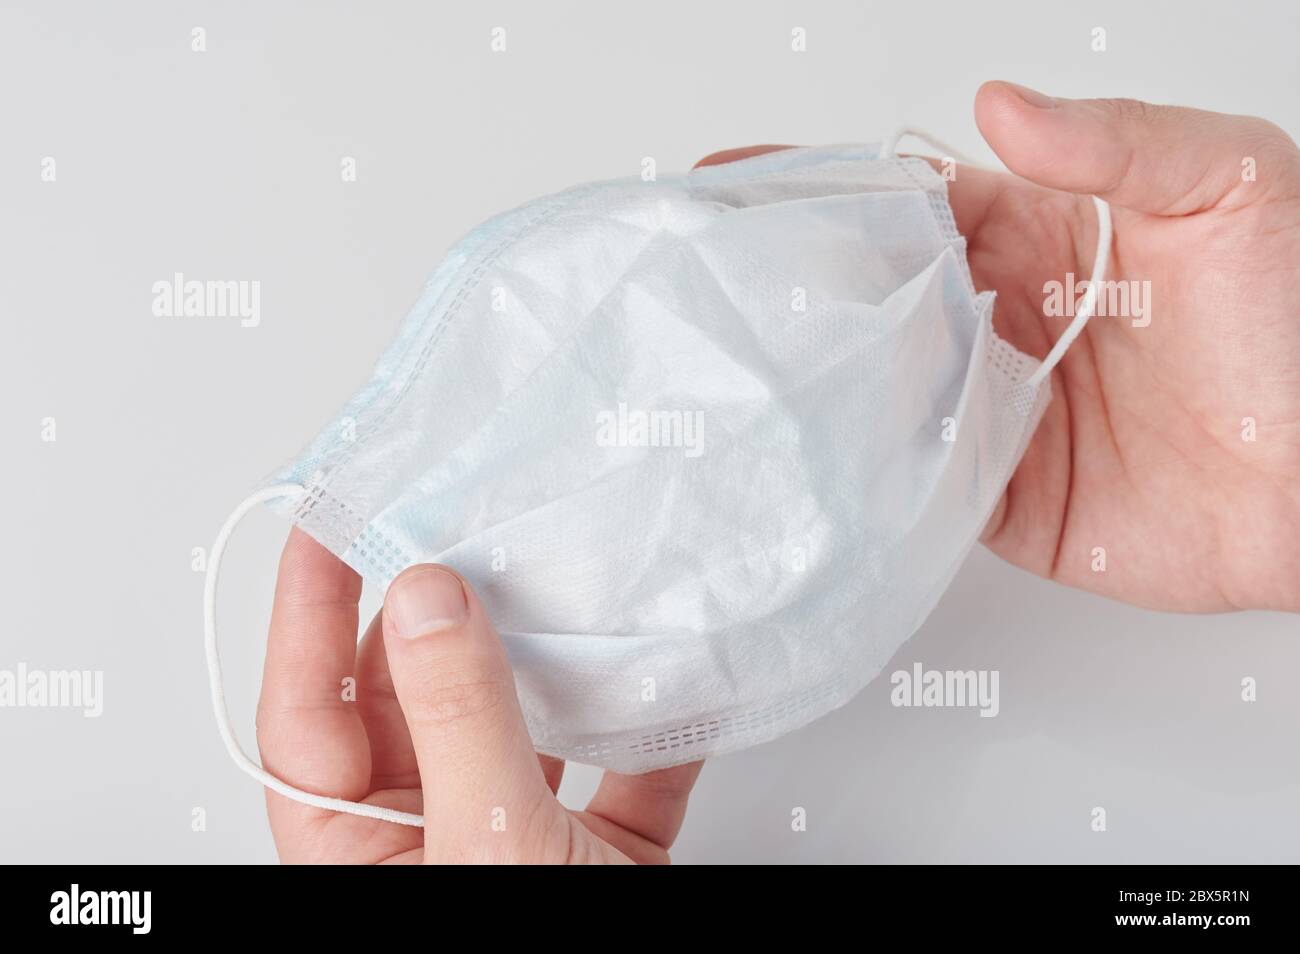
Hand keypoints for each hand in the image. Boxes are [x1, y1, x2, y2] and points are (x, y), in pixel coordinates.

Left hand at [256, 529, 701, 862]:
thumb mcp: (485, 845)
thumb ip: (457, 721)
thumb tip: (426, 601)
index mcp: (359, 849)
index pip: (309, 706)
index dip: (308, 606)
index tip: (330, 520)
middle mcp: (433, 834)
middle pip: (419, 695)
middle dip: (443, 611)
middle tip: (462, 523)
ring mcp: (520, 837)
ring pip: (522, 717)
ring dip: (551, 652)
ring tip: (558, 572)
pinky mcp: (602, 847)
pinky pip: (622, 761)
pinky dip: (653, 718)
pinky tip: (670, 666)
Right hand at [698, 82, 1299, 612]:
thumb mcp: (1229, 186)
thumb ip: (1115, 144)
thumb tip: (1002, 105)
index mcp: (1042, 235)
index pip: (909, 202)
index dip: (826, 184)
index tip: (744, 175)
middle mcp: (1004, 319)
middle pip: (876, 293)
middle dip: (798, 282)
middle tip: (721, 274)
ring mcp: (995, 409)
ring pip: (883, 385)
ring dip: (824, 374)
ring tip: (747, 359)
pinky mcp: (1000, 494)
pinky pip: (916, 476)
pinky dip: (871, 465)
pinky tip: (823, 450)